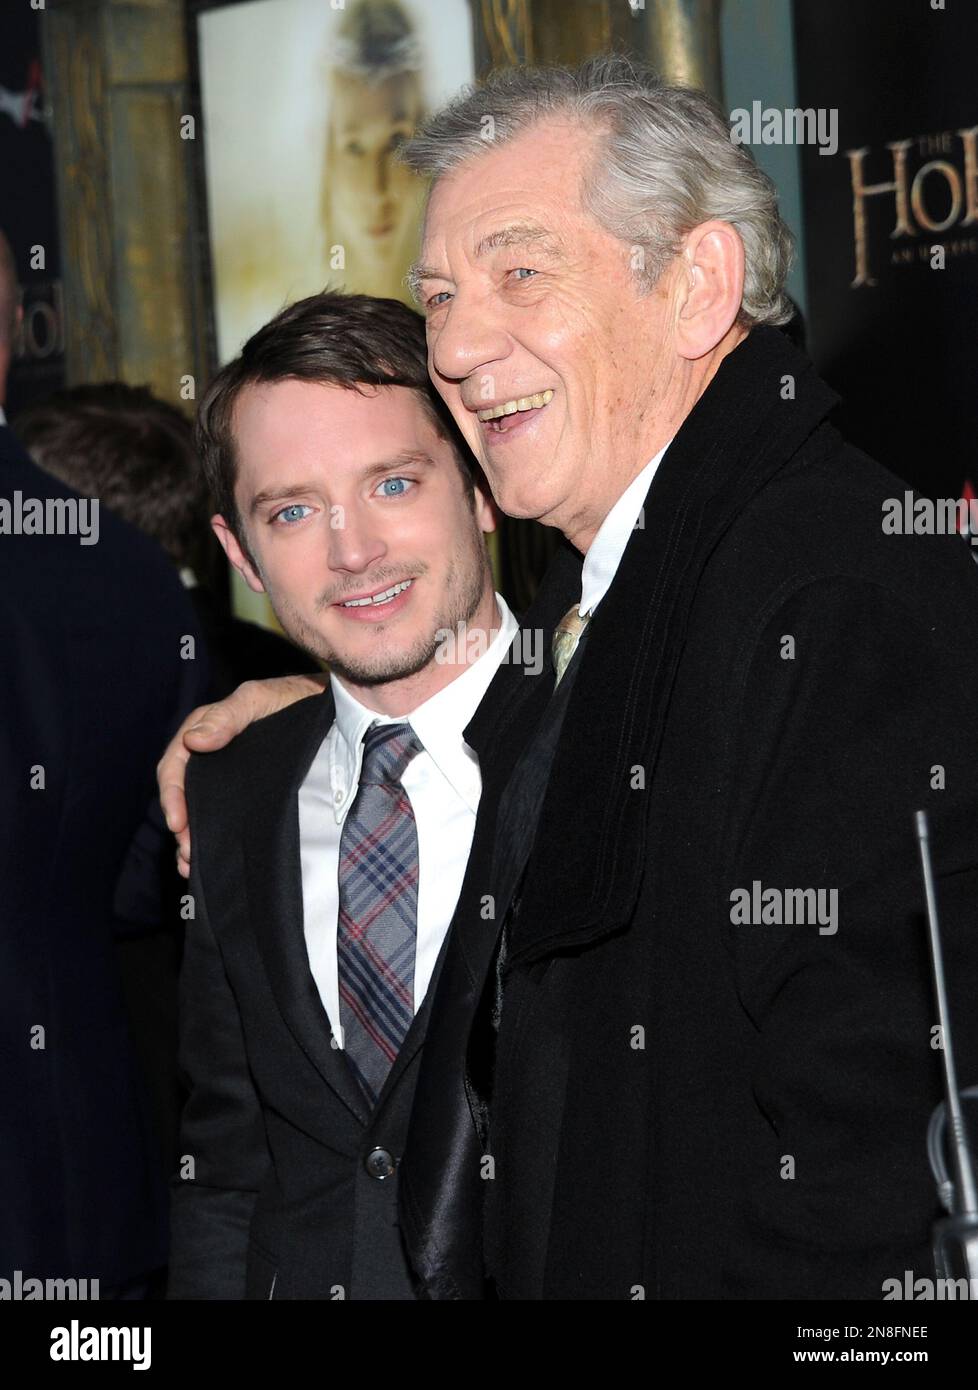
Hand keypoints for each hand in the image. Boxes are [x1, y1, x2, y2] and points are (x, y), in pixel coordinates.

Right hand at [158, 674, 326, 877]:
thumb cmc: (290, 697)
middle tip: (188, 852)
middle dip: (182, 826)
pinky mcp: (249, 793)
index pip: (175, 766)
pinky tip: (211, 861)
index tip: (178, 822)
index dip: (172, 795)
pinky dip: (214, 840)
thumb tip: (194, 741)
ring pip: (201, 811)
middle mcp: (211, 758)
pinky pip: (226, 817)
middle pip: (184, 796)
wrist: (329, 709)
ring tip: (193, 864)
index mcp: (205, 733)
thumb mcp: (257, 699)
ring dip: (194, 839)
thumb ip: (226, 716)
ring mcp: (229, 777)